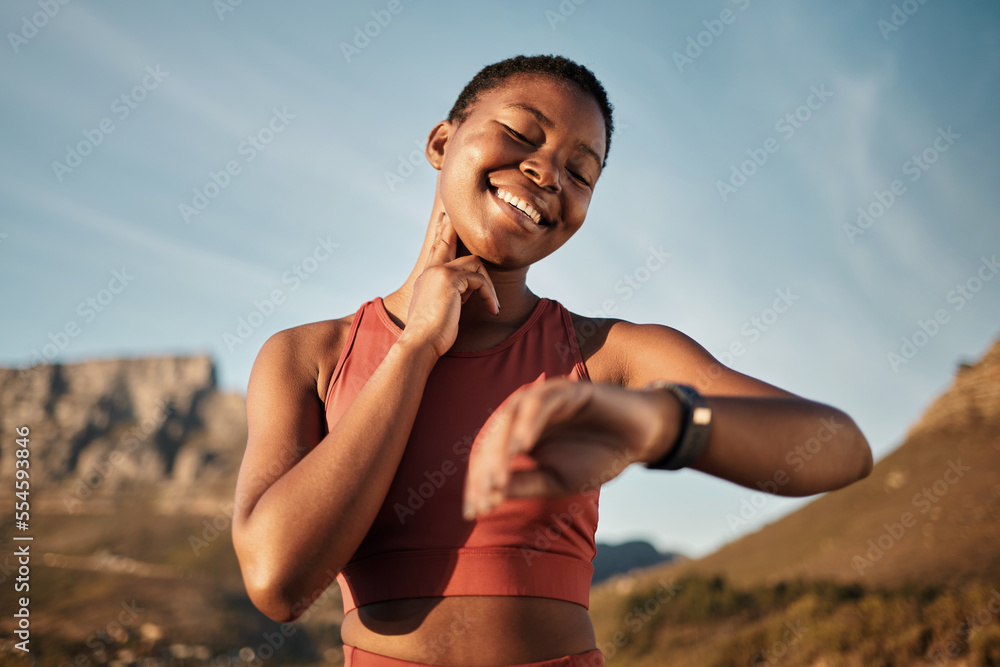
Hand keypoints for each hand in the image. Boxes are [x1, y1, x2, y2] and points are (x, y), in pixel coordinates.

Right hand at [398, 212, 500, 358]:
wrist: (421, 342)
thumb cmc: (433, 333)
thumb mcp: (444, 307)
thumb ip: (455, 292)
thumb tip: (471, 286)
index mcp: (427, 277)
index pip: (437, 250)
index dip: (443, 234)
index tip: (445, 220)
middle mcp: (431, 270)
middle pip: (447, 241)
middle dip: (452, 228)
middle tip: (453, 215)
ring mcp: (439, 272)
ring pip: (474, 263)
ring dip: (488, 284)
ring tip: (492, 305)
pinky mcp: (449, 279)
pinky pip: (479, 280)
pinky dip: (489, 295)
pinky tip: (492, 310)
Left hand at [462, 377, 681, 519]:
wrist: (640, 439)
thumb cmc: (597, 457)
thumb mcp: (556, 480)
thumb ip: (524, 484)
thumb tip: (489, 498)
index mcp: (519, 434)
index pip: (489, 455)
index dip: (479, 483)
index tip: (474, 512)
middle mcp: (526, 413)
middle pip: (493, 436)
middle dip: (485, 469)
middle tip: (484, 498)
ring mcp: (545, 398)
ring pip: (511, 415)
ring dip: (501, 446)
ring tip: (496, 477)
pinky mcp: (567, 389)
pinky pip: (542, 402)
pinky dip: (529, 422)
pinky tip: (523, 446)